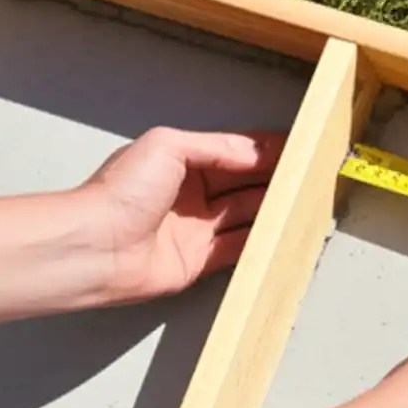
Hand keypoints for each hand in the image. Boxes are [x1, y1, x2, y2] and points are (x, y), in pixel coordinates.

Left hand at [79, 126, 285, 303]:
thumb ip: (217, 146)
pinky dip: (260, 242)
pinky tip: (282, 233)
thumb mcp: (169, 146)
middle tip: (310, 174)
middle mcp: (190, 194)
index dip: (264, 149)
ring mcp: (195, 228)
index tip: (298, 147)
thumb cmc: (122, 192)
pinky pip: (237, 249)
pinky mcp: (198, 261)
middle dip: (275, 177)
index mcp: (180, 161)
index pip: (233, 151)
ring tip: (305, 200)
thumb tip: (254, 151)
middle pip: (243, 182)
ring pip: (245, 214)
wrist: (97, 247)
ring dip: (272, 207)